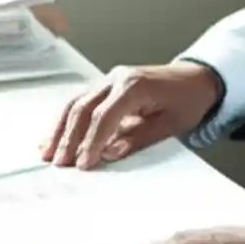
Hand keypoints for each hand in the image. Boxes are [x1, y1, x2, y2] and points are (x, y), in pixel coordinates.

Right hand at [41, 63, 221, 169]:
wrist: (197, 79)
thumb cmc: (187, 101)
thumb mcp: (170, 125)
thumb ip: (138, 138)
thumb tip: (109, 153)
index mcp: (134, 85)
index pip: (104, 116)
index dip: (91, 142)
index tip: (83, 164)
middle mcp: (116, 78)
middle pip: (83, 109)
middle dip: (69, 138)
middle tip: (59, 163)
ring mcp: (107, 80)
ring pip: (75, 103)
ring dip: (60, 130)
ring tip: (48, 153)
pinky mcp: (104, 86)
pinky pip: (79, 102)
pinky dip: (65, 121)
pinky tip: (54, 137)